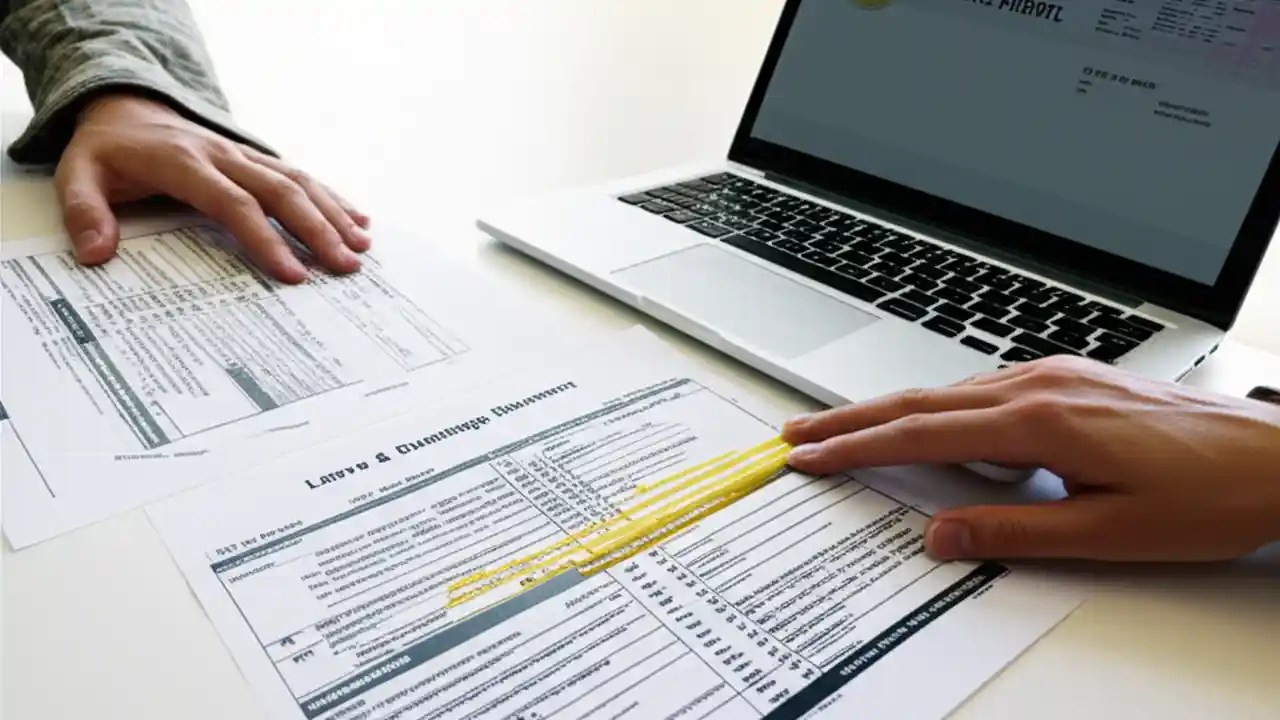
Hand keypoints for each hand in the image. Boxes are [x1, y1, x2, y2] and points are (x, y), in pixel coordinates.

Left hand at [54, 94, 370, 282]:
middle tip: (345, 267)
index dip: (266, 239)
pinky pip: (300, 174)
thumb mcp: (77, 175)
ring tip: (361, 247)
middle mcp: (224, 155)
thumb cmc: (106, 151)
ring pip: (299, 180)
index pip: (235, 203)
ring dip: (333, 213)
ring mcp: (244, 155)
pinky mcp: (255, 158)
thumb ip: (85, 212)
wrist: (123, 106)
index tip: (293, 274)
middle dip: (318, 230)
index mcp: (186, 163)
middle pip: (281, 191)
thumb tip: (97, 253)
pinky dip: (332, 196)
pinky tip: (359, 217)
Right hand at [781, 356, 1279, 561]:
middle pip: (921, 400)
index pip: (922, 435)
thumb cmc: (1207, 496)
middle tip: (799, 433)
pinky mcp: (1071, 378)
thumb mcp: (1107, 533)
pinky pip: (983, 387)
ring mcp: (1055, 375)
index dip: (857, 448)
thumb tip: (939, 535)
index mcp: (1039, 422)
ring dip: (891, 410)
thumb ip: (1013, 531)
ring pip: (949, 390)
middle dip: (852, 418)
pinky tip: (928, 421)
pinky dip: (938, 406)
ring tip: (846, 427)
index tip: (811, 458)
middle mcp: (1039, 386)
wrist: (1277, 457)